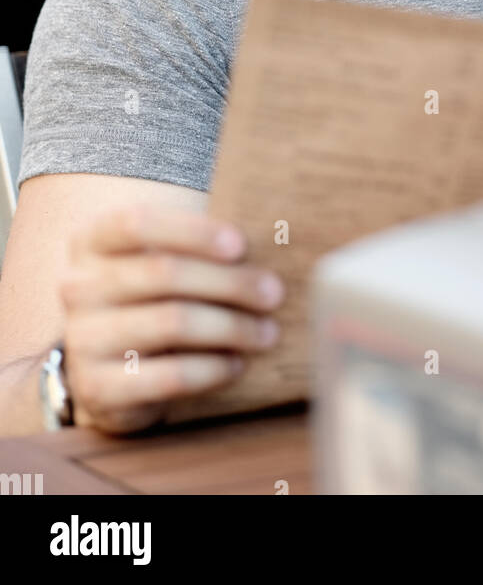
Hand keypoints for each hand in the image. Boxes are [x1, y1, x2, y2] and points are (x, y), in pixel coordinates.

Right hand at [59, 205, 284, 434]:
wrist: (108, 367)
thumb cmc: (152, 297)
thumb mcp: (161, 260)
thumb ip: (198, 246)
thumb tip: (270, 239)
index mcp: (92, 242)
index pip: (137, 223)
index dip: (192, 231)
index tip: (241, 245)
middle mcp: (79, 287)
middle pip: (164, 272)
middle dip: (229, 282)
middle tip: (274, 293)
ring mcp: (83, 339)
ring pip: (172, 322)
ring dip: (231, 327)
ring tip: (267, 332)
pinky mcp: (98, 389)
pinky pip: (169, 375)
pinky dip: (212, 368)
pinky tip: (237, 364)